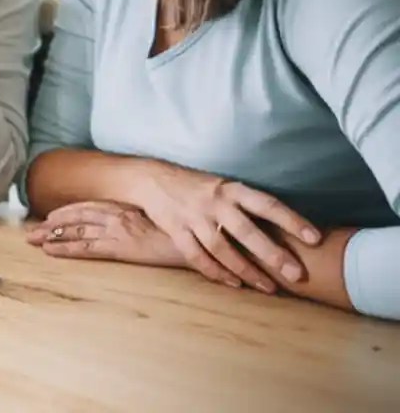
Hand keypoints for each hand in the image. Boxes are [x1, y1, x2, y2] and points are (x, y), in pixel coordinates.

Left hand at [26, 201, 184, 267]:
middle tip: (31, 231)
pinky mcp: (122, 247)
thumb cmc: (186, 231)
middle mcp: (118, 215)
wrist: (204, 237)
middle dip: (52, 225)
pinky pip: (87, 248)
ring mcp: (118, 230)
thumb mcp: (161, 220)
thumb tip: (136, 225)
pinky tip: (50, 251)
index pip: (89, 207)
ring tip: (32, 240)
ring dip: (52, 235)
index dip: (67, 212)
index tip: (50, 218)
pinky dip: (66, 249)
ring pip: (76, 231)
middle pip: (77, 218)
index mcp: (127, 208)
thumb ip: (144, 220)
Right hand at [136, 164, 320, 292]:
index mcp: (231, 189)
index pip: (267, 204)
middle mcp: (215, 202)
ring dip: (246, 270)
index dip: (292, 220)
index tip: (315, 238)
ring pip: (222, 249)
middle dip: (273, 254)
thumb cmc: (197, 186)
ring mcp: (194, 217)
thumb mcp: (223, 186)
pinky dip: (215, 272)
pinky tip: (233, 283)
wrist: (152, 179)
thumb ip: (245, 204)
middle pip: (246, 231)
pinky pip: (197, 256)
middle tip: (296, 274)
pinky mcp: (176, 230)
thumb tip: (282, 228)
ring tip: (268, 287)